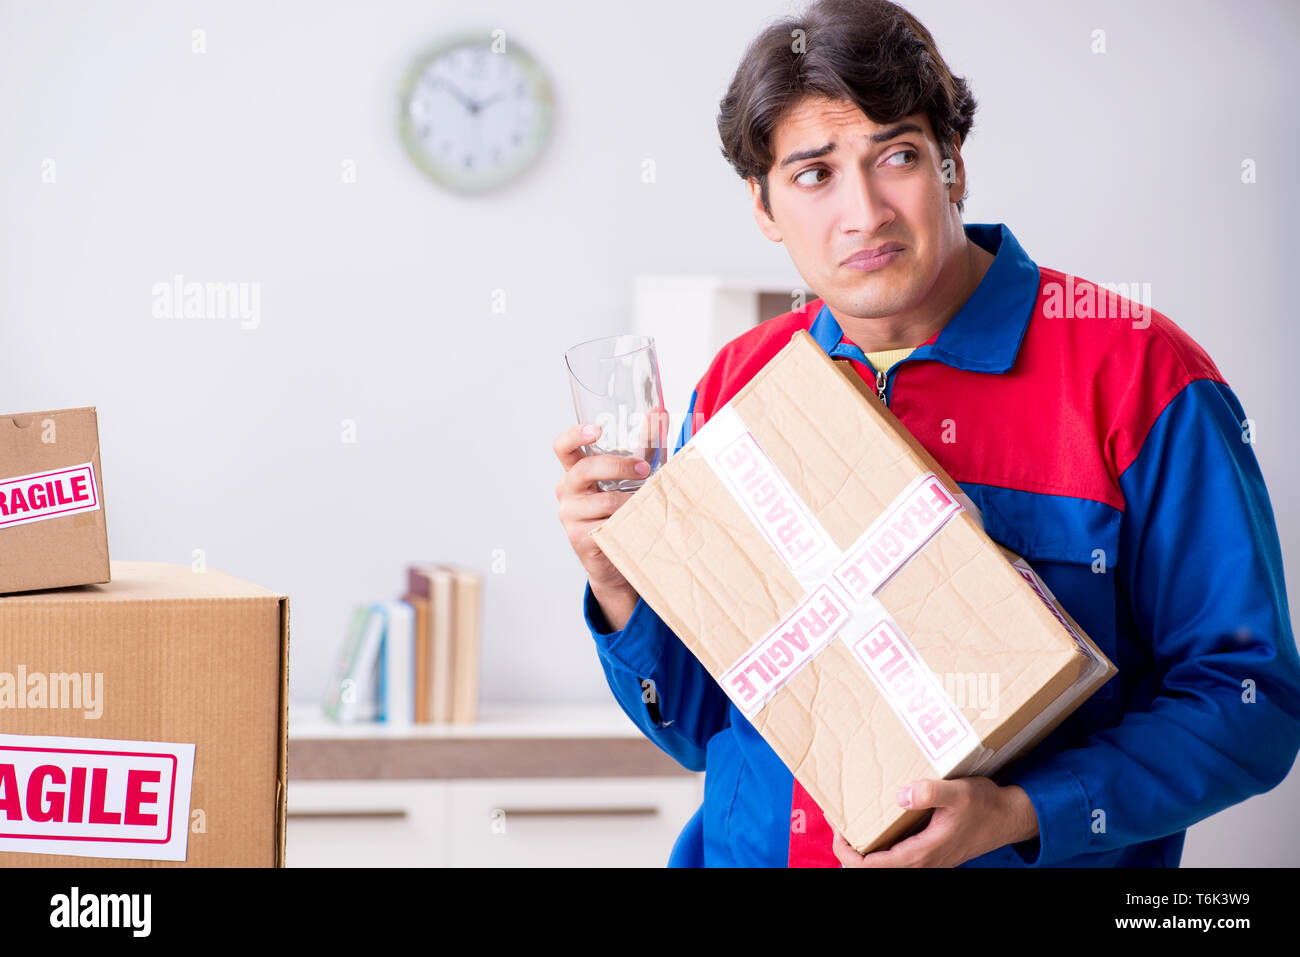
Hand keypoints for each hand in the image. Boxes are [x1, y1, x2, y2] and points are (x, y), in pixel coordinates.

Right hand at [553, 422, 648, 596]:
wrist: (619, 559)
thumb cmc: (625, 511)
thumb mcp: (632, 477)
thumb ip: (643, 447)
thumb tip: (657, 413)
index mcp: (576, 472)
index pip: (563, 447)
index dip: (576, 435)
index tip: (597, 429)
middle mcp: (567, 491)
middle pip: (585, 469)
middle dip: (618, 466)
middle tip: (643, 470)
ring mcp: (570, 515)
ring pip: (605, 500)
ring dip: (632, 501)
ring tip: (648, 505)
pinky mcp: (580, 538)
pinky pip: (609, 524)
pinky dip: (629, 522)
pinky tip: (637, 524)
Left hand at [831, 777, 1037, 867]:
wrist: (1011, 817)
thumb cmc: (986, 805)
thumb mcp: (959, 792)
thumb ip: (930, 792)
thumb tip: (899, 794)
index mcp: (922, 853)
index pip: (873, 866)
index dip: (848, 852)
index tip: (836, 830)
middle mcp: (922, 861)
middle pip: (874, 868)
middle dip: (850, 850)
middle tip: (838, 822)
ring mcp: (927, 858)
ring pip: (885, 864)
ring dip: (864, 848)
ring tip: (851, 820)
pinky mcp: (931, 851)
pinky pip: (897, 855)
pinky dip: (881, 843)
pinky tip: (878, 821)